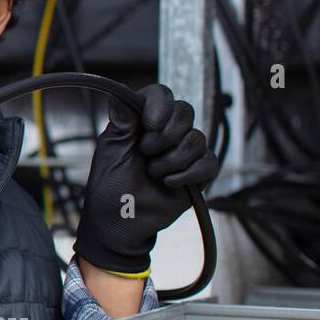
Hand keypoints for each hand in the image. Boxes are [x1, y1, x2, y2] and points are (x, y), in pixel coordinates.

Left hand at [74, 83, 219, 274]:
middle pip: (185, 111)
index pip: (160, 94)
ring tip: (153, 174)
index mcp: (140, 122)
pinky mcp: (197, 173)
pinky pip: (209, 162)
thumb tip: (122, 95)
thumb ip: (121, 124)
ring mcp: (182, 152)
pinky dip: (188, 174)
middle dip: (165, 136)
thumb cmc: (110, 190)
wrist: (122, 225)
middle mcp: (164, 132)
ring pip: (197, 138)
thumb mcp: (111, 153)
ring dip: (172, 160)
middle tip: (146, 154)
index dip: (160, 106)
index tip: (149, 126)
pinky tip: (169, 184)